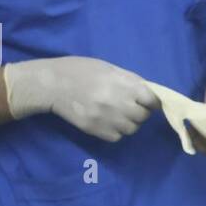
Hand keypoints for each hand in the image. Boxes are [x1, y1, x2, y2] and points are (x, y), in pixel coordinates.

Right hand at [4, 55, 156, 141]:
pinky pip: (116, 137)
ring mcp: (106, 118)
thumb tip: (151, 94)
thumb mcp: (110, 69)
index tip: (148, 102)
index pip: (153, 101)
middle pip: (143, 116)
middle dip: (140, 112)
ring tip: (117, 113)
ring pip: (131, 129)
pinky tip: (107, 121)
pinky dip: (116, 131)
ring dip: (128, 123)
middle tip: (129, 106)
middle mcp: (118, 103)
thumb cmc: (82, 70)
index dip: (152, 102)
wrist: (52, 84)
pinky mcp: (95, 130)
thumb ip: (131, 81)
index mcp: (124, 84)